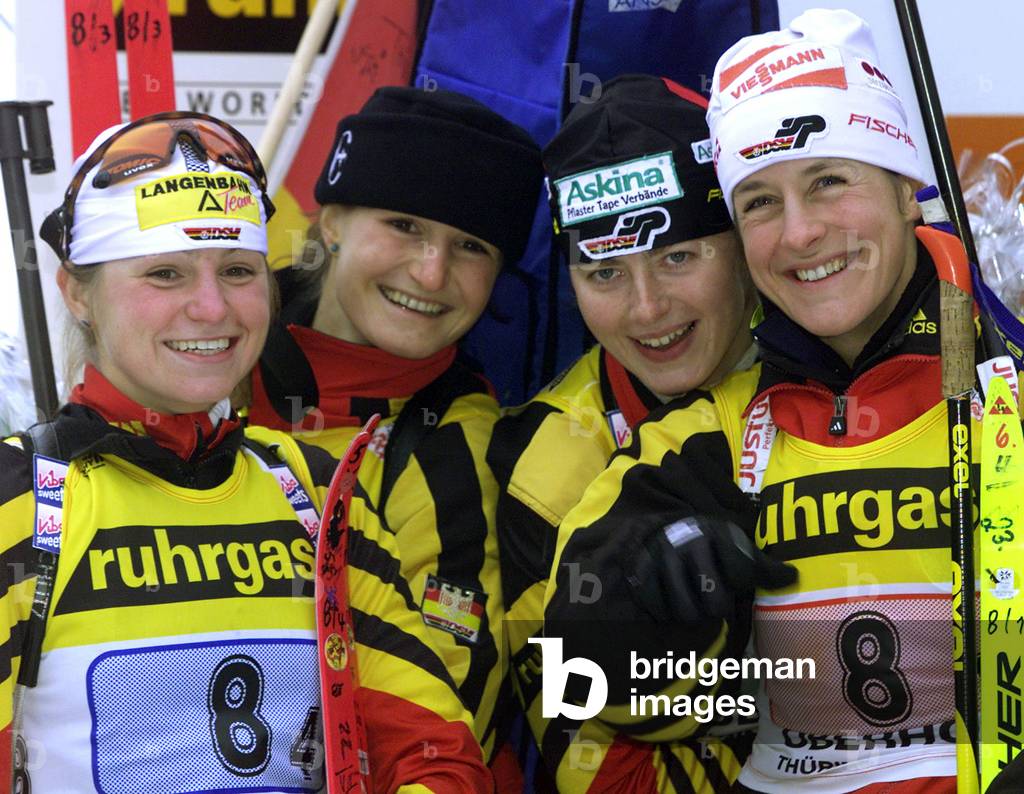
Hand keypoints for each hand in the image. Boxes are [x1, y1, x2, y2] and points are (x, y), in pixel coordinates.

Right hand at [625, 515, 795, 622]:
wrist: (664, 530)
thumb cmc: (710, 545)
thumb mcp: (736, 545)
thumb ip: (763, 565)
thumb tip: (794, 578)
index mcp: (717, 533)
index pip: (742, 572)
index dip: (742, 583)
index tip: (736, 579)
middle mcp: (688, 544)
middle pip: (715, 602)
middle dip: (718, 606)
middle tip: (714, 599)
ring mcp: (662, 560)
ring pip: (687, 613)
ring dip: (693, 614)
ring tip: (694, 602)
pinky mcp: (641, 573)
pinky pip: (659, 611)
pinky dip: (666, 612)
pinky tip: (670, 600)